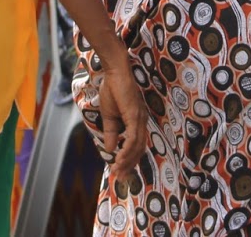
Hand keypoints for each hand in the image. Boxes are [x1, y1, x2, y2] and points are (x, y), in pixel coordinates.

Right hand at [96, 57, 148, 177]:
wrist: (114, 73)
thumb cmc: (112, 91)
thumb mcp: (109, 116)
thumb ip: (111, 133)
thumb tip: (110, 150)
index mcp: (136, 122)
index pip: (136, 145)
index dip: (129, 160)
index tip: (120, 172)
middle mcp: (141, 122)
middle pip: (138, 149)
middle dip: (129, 165)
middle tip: (120, 178)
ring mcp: (139, 119)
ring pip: (136, 146)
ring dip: (127, 160)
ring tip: (117, 171)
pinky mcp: (134, 115)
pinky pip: (132, 137)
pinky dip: (127, 150)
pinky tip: (118, 158)